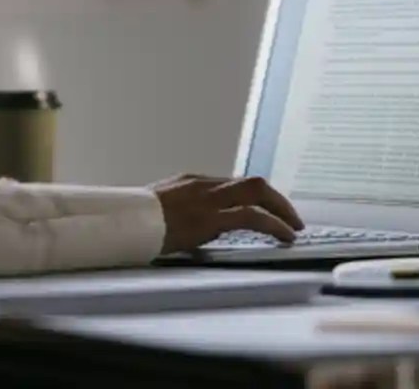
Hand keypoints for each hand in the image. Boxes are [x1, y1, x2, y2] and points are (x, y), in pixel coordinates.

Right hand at [150, 175, 303, 254]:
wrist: (124, 222)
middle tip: (291, 217)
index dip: (256, 198)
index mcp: (192, 182)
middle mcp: (205, 184)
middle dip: (276, 199)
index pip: (234, 184)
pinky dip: (274, 225)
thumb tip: (196, 230)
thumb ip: (182, 214)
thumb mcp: (161, 211)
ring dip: (281, 209)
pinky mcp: (211, 217)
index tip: (267, 210)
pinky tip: (285, 236)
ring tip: (294, 227)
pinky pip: (253, 216)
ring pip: (258, 192)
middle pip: (252, 183)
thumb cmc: (135, 222)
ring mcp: (209, 198)